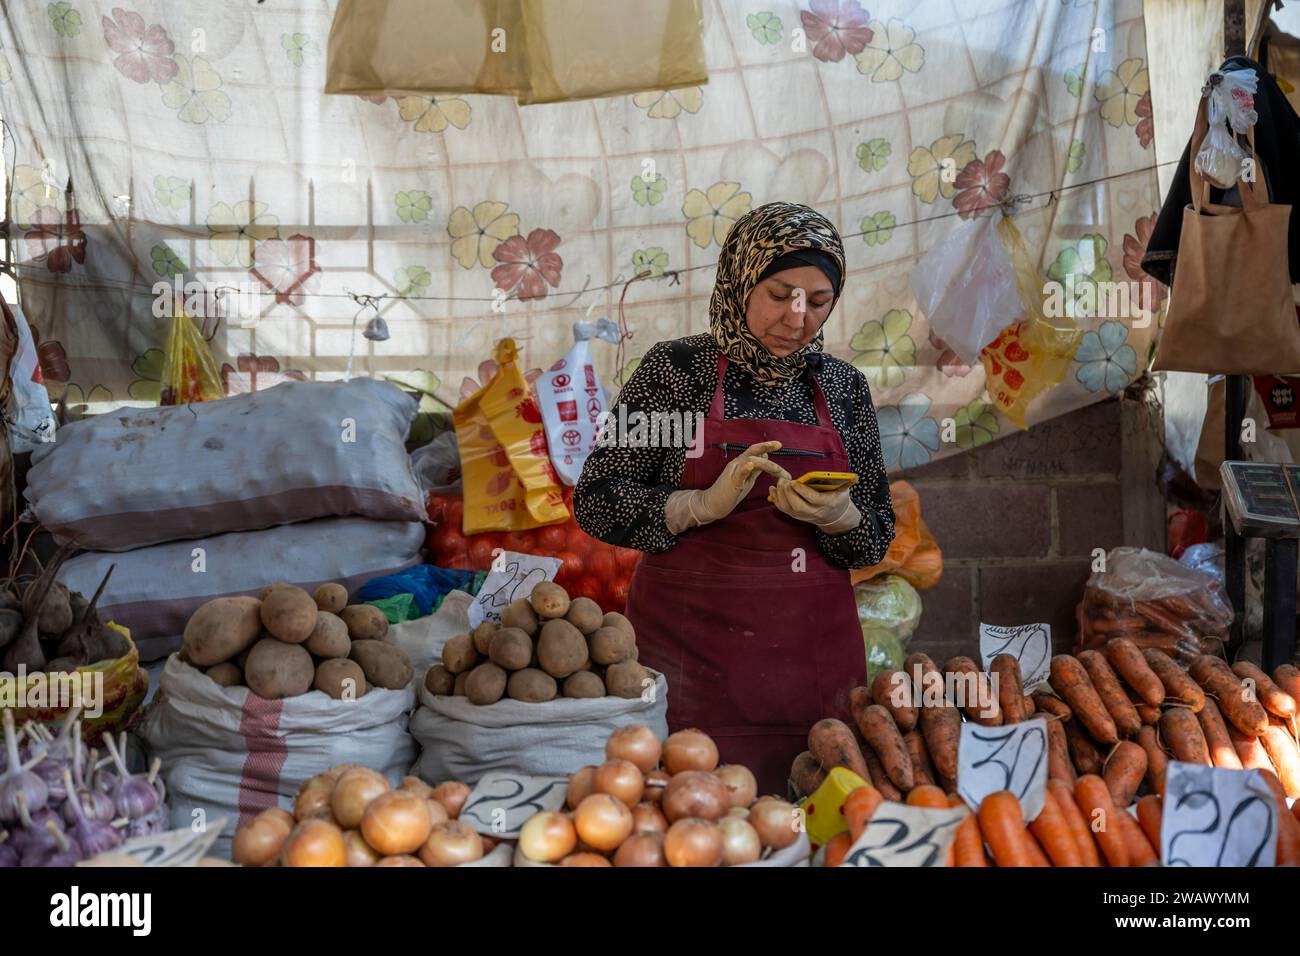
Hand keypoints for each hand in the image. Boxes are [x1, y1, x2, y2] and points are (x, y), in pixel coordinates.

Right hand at [665, 440, 790, 532]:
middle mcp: (737, 464)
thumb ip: (755, 469)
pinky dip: (744, 469)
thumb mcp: (747, 479)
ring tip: (776, 469)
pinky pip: (738, 474)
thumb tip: (765, 457)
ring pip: (749, 461)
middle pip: (753, 451)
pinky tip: (750, 465)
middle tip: (779, 446)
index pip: (755, 451)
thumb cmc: (729, 493)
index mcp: (741, 463)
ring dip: (764, 463)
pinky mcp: (731, 484)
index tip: (779, 444)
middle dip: (767, 447)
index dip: (767, 446)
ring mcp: (733, 473)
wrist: (712, 504)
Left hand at [771, 478, 860, 534]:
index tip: (795, 481)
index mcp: (827, 503)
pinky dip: (776, 499)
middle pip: (797, 506)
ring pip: (788, 509)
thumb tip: (826, 473)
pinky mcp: (796, 516)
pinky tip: (773, 489)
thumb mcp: (842, 488)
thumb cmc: (837, 497)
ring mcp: (804, 516)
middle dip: (788, 492)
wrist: (834, 515)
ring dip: (780, 495)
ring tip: (780, 482)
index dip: (802, 491)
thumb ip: (836, 481)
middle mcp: (814, 512)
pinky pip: (783, 509)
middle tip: (784, 480)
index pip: (813, 499)